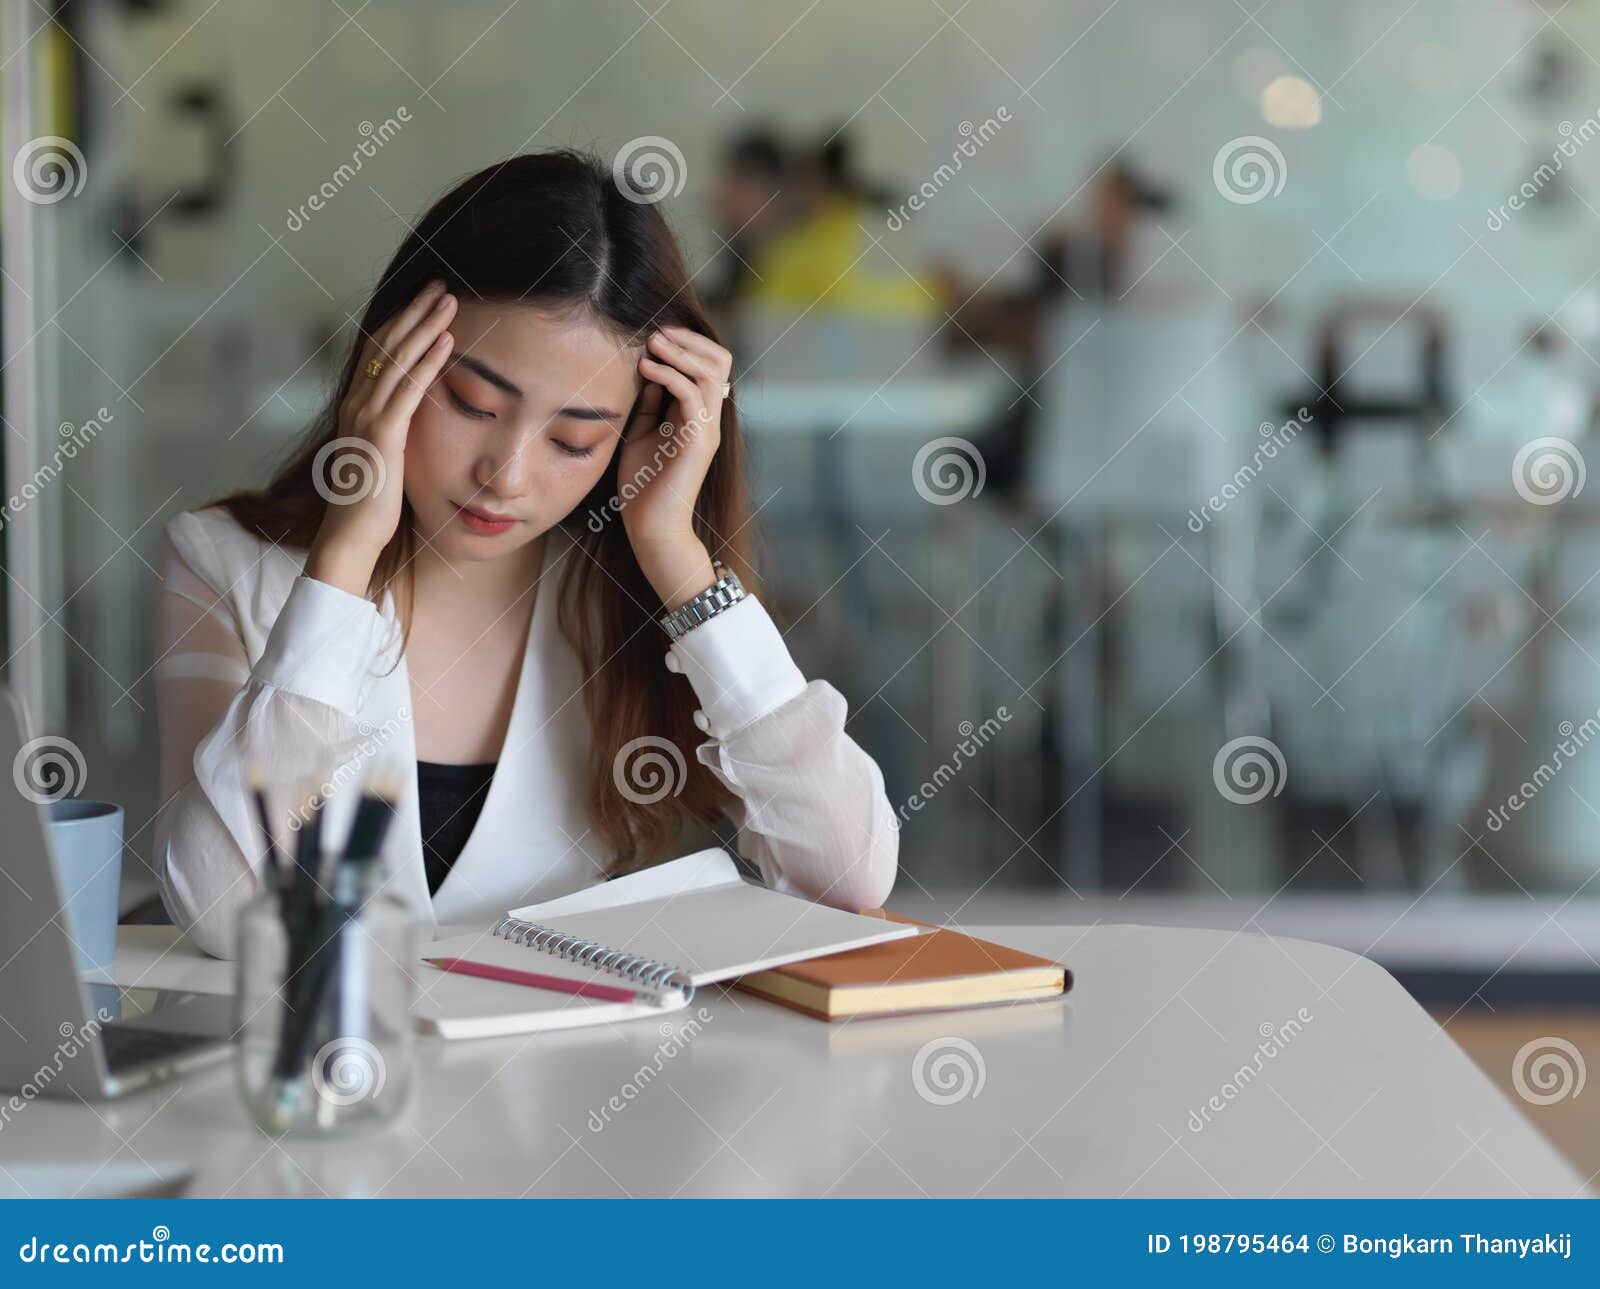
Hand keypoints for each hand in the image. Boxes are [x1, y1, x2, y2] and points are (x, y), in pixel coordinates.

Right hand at [306, 279, 456, 594]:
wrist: (349, 536)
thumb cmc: (369, 503)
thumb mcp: (383, 455)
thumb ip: (392, 430)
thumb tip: (410, 417)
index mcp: (356, 405)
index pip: (378, 351)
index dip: (401, 322)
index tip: (424, 300)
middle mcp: (356, 402)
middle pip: (387, 343)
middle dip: (415, 311)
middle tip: (440, 285)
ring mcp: (367, 416)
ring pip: (398, 358)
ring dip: (425, 326)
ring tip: (450, 301)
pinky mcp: (384, 434)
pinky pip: (409, 389)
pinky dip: (429, 362)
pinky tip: (447, 342)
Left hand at [618, 326, 731, 608]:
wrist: (651, 528)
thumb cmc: (642, 487)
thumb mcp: (641, 435)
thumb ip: (649, 406)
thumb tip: (648, 373)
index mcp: (697, 415)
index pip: (709, 364)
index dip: (687, 343)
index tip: (656, 334)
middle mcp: (709, 419)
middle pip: (719, 360)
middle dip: (689, 340)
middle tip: (657, 331)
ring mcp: (708, 430)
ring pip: (710, 372)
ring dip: (679, 352)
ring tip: (651, 343)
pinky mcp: (699, 442)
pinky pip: (692, 395)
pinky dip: (670, 375)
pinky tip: (646, 368)